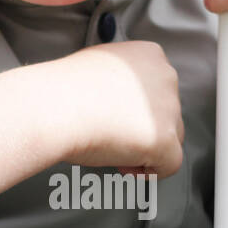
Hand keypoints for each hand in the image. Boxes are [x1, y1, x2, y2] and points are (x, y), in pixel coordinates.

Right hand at [58, 41, 184, 179]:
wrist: (55, 106)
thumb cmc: (64, 90)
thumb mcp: (99, 67)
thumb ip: (121, 82)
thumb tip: (123, 104)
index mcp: (150, 55)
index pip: (158, 89)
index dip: (138, 110)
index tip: (117, 118)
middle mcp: (166, 77)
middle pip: (168, 114)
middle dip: (144, 130)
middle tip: (113, 137)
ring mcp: (169, 109)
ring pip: (172, 139)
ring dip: (146, 149)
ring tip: (113, 149)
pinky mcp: (165, 140)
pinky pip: (170, 165)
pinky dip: (149, 171)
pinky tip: (122, 164)